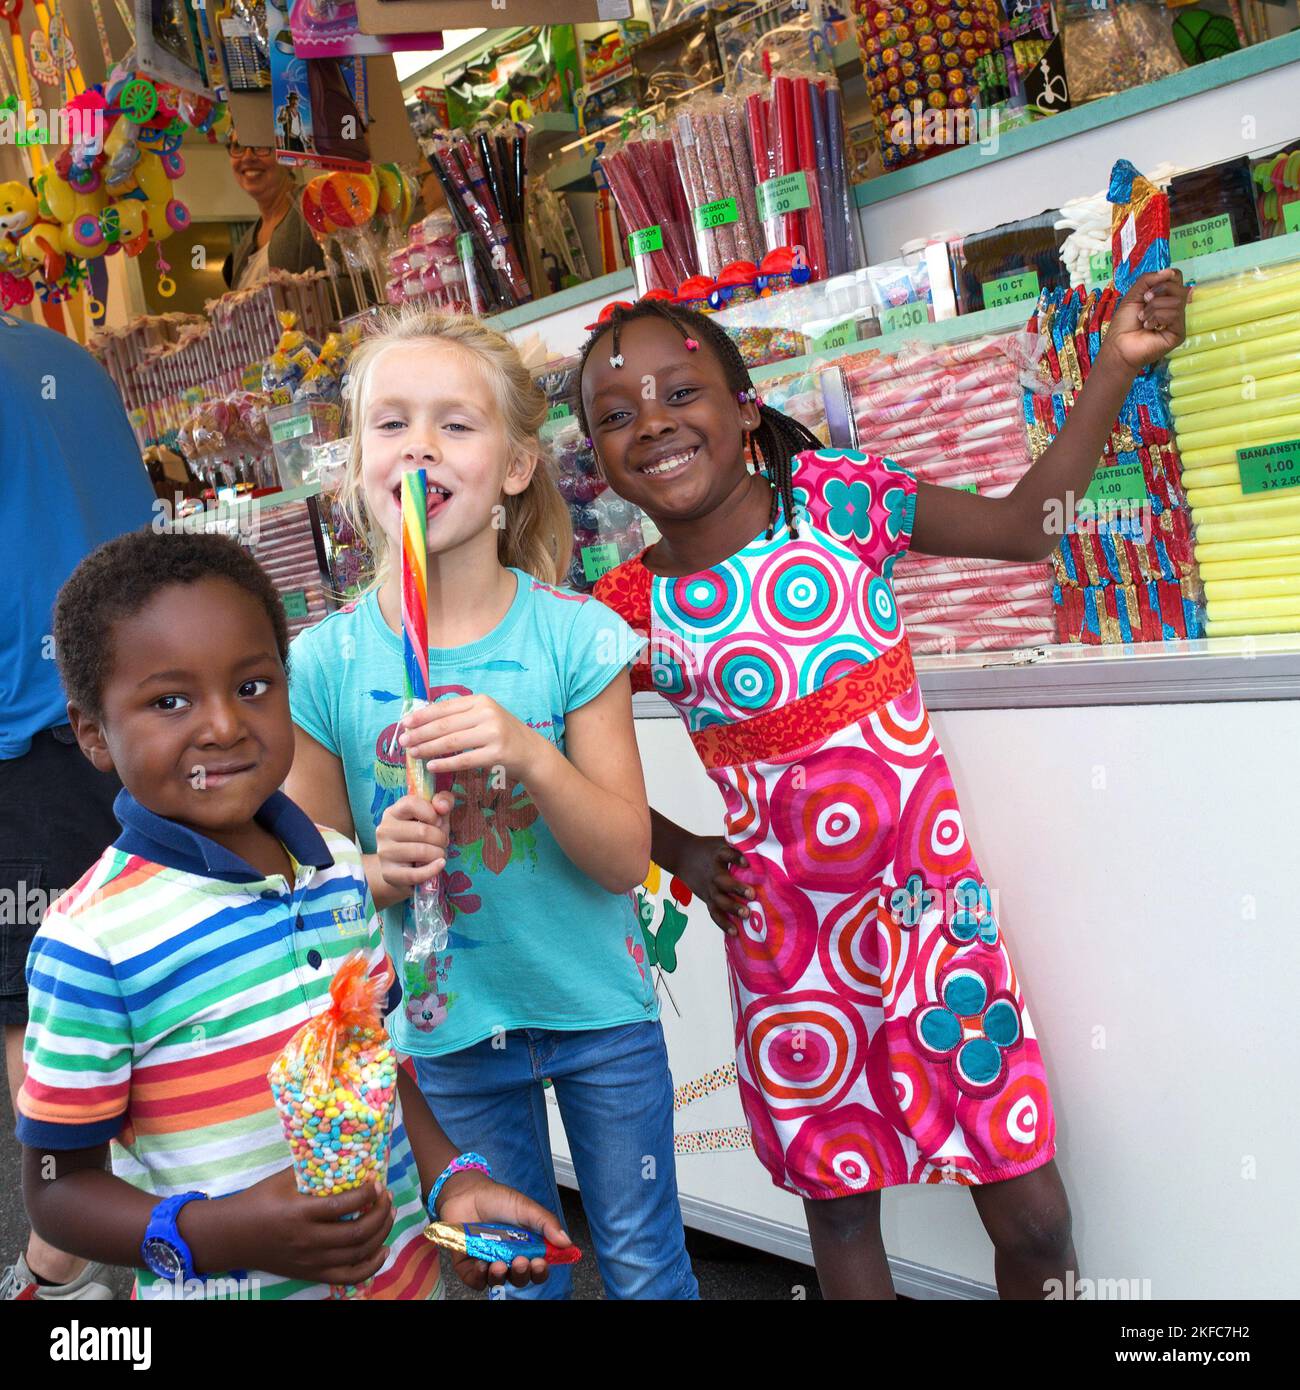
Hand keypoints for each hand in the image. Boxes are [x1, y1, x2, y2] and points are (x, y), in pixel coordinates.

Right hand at [203, 1169, 394, 1285]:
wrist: (232, 1237)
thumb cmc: (257, 1202)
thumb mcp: (282, 1181)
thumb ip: (312, 1170)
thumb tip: (341, 1151)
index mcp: (300, 1214)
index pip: (343, 1206)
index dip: (367, 1194)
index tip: (377, 1182)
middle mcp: (308, 1241)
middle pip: (357, 1233)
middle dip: (380, 1213)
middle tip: (387, 1197)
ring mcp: (310, 1262)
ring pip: (357, 1254)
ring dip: (381, 1234)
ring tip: (389, 1215)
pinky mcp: (311, 1274)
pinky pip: (348, 1276)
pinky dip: (371, 1265)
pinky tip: (383, 1249)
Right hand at [375, 791, 453, 893]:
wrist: (402, 869)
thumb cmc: (421, 838)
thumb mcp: (434, 816)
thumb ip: (443, 802)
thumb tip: (442, 806)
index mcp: (393, 812)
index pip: (411, 804)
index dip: (431, 813)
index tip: (438, 821)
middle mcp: (384, 830)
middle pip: (422, 831)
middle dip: (440, 838)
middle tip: (442, 842)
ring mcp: (384, 852)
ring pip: (422, 851)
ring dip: (438, 853)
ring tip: (438, 854)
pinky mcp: (388, 874)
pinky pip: (416, 873)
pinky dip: (434, 869)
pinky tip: (440, 864)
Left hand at [398, 694, 544, 782]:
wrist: (531, 753)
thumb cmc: (502, 735)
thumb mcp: (484, 717)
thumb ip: (460, 716)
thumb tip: (423, 719)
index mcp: (481, 701)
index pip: (445, 707)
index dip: (422, 716)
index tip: (405, 723)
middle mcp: (487, 714)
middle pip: (445, 725)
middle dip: (420, 733)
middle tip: (403, 741)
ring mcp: (493, 734)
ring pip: (451, 742)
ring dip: (428, 748)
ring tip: (412, 753)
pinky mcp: (497, 754)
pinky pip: (463, 760)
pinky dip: (445, 763)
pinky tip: (431, 766)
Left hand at [436, 1171, 572, 1290]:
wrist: (467, 1192)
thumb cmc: (496, 1198)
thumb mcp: (526, 1207)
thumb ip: (546, 1223)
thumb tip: (566, 1241)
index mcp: (525, 1247)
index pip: (538, 1267)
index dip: (541, 1270)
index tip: (542, 1263)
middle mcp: (508, 1258)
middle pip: (520, 1278)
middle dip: (523, 1275)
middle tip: (522, 1261)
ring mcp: (489, 1263)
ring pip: (499, 1282)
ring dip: (501, 1277)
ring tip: (500, 1264)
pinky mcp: (469, 1266)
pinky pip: (476, 1281)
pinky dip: (480, 1276)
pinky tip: (482, 1263)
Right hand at [678, 834, 753, 937]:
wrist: (682, 855)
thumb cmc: (709, 849)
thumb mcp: (722, 841)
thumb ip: (739, 845)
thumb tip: (766, 845)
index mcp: (718, 855)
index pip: (726, 855)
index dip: (735, 858)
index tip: (747, 862)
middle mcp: (713, 873)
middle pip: (722, 881)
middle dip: (736, 888)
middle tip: (752, 894)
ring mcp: (709, 888)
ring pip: (719, 900)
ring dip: (732, 908)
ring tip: (746, 914)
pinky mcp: (707, 899)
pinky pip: (714, 913)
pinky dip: (724, 924)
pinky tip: (735, 933)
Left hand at [1099, 268, 1188, 371]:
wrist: (1118, 344)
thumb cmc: (1124, 323)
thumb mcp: (1134, 294)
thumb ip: (1149, 279)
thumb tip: (1169, 271)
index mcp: (1165, 297)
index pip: (1176, 277)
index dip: (1165, 279)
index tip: (1148, 290)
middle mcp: (1174, 307)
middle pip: (1180, 287)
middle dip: (1158, 293)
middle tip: (1144, 303)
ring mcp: (1178, 321)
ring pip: (1177, 301)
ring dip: (1154, 308)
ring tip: (1143, 319)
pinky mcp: (1179, 333)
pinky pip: (1176, 314)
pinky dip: (1158, 317)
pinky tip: (1149, 327)